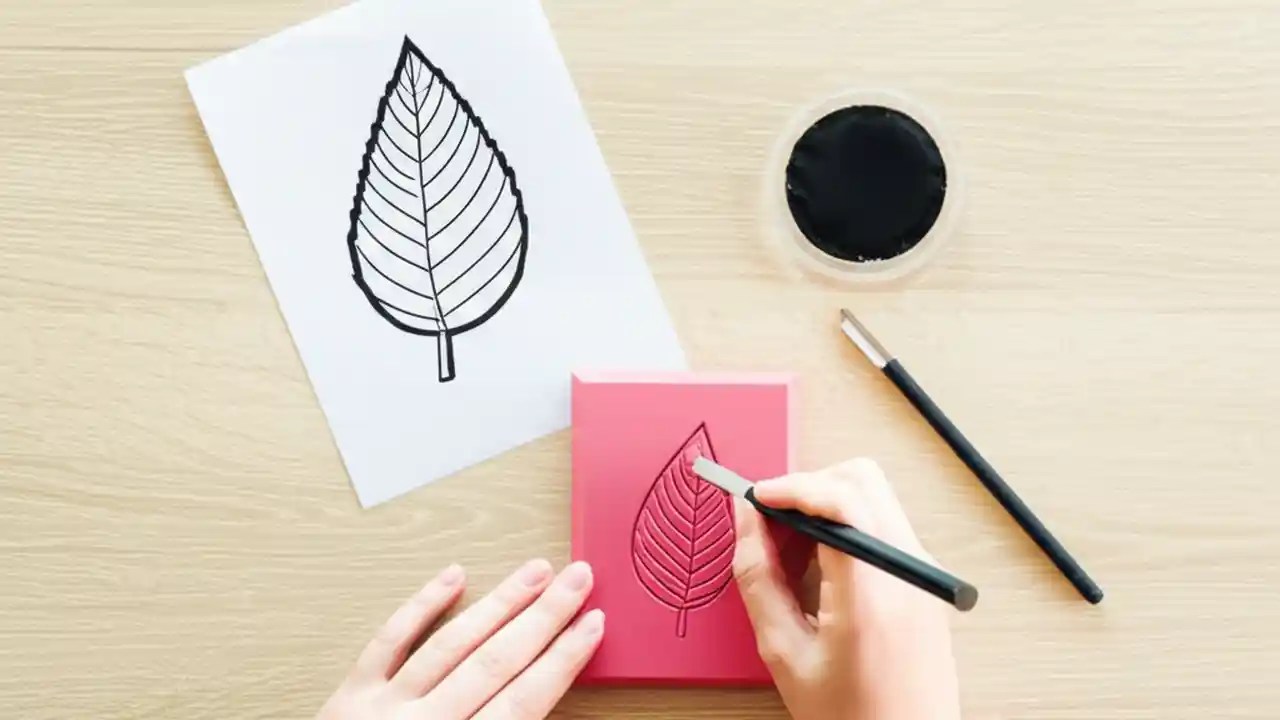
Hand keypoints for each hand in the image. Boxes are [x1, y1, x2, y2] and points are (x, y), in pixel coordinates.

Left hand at [317, 560, 602, 719]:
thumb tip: (538, 706)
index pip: (524, 701)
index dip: (563, 659)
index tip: (593, 624)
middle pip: (497, 662)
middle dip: (545, 616)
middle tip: (578, 577)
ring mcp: (384, 708)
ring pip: (452, 643)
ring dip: (499, 603)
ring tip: (535, 571)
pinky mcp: (349, 697)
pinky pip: (389, 640)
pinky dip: (422, 605)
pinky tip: (454, 575)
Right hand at [733, 459, 960, 719]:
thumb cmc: (852, 717)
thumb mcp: (784, 653)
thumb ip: (758, 578)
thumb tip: (745, 520)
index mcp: (874, 593)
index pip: (840, 500)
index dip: (791, 487)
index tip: (755, 499)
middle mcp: (911, 572)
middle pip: (861, 480)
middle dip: (808, 489)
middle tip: (770, 525)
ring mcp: (926, 574)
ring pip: (873, 496)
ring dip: (826, 507)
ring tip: (791, 553)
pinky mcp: (928, 579)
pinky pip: (885, 524)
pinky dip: (846, 527)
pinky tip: (819, 567)